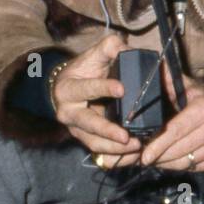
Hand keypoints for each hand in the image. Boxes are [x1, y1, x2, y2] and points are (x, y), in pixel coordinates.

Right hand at [50, 33, 141, 167]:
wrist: (68, 87)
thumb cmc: (86, 69)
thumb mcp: (95, 54)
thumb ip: (111, 47)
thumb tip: (128, 49)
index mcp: (68, 89)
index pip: (86, 89)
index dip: (103, 88)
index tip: (122, 89)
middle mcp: (69, 112)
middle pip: (87, 124)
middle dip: (107, 131)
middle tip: (126, 136)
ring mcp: (77, 129)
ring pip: (94, 143)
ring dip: (114, 149)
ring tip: (135, 147)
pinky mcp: (87, 139)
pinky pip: (100, 151)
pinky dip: (116, 156)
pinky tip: (132, 155)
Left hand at [138, 65, 203, 171]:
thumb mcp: (191, 88)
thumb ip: (169, 81)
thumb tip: (153, 66)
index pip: (176, 131)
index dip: (158, 144)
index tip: (143, 155)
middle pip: (178, 149)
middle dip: (157, 156)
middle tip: (141, 158)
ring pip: (184, 161)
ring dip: (165, 163)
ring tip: (153, 160)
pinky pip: (192, 167)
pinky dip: (178, 166)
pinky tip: (169, 161)